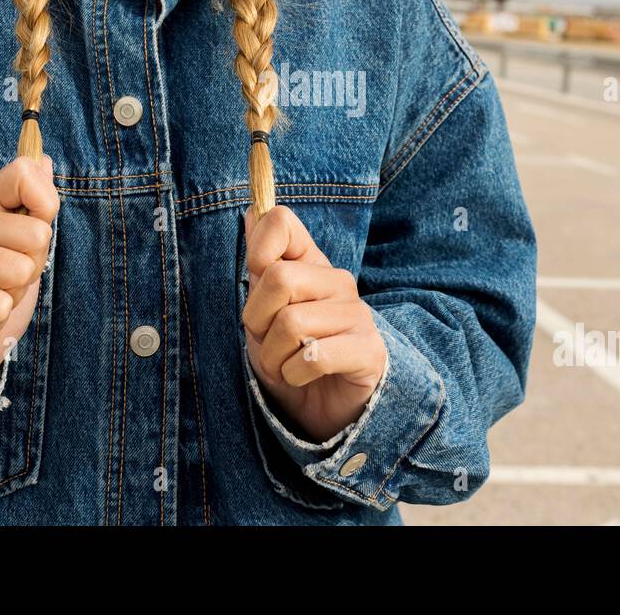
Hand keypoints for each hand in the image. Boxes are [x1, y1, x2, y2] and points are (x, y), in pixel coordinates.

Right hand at [0, 156, 59, 403]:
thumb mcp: (21, 248)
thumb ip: (32, 205)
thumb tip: (44, 160)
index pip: (24, 173)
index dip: (46, 206)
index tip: (30, 235)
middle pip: (37, 236)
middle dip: (32, 270)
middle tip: (1, 284)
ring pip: (20, 272)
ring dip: (13, 298)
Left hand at [242, 205, 386, 442]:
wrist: (321, 409)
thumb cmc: (289, 354)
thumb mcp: (263, 311)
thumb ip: (261, 263)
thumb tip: (251, 211)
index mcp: (310, 263)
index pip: (282, 222)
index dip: (257, 249)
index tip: (257, 279)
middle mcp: (337, 281)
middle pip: (279, 279)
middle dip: (257, 320)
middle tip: (267, 341)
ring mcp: (357, 315)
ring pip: (291, 323)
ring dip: (274, 357)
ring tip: (284, 364)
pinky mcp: (368, 350)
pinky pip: (314, 357)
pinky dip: (294, 375)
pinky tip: (303, 377)